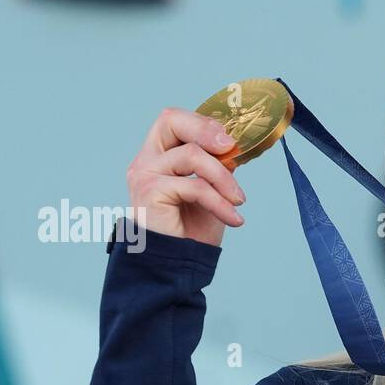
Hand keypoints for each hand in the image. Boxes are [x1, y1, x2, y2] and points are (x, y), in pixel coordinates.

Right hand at [126, 107, 246, 245]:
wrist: (178, 264)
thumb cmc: (191, 229)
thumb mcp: (212, 190)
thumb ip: (217, 166)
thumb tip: (235, 146)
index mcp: (159, 155)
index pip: (174, 120)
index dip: (203, 123)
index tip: (229, 141)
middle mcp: (147, 160)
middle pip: (170, 120)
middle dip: (206, 129)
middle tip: (231, 148)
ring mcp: (145, 174)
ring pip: (192, 155)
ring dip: (223, 178)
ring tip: (239, 201)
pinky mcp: (149, 191)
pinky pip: (195, 186)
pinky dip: (220, 202)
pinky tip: (234, 219)